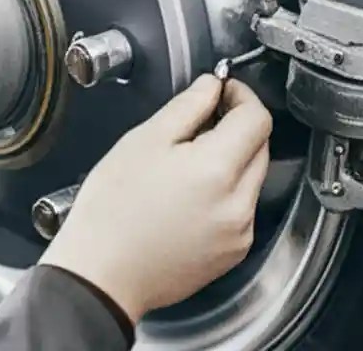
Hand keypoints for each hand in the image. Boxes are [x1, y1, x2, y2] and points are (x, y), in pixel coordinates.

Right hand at [39, 76, 271, 324]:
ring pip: (252, 179)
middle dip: (237, 128)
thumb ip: (188, 106)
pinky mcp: (233, 252)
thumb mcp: (144, 141)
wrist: (102, 276)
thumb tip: (212, 86)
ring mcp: (239, 232)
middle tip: (201, 123)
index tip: (223, 91)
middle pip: (260, 147)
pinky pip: (242, 209)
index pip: (257, 118)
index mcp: (218, 170)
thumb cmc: (113, 212)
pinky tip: (189, 197)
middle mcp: (239, 204)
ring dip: (232, 162)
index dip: (241, 96)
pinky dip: (226, 195)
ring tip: (186, 166)